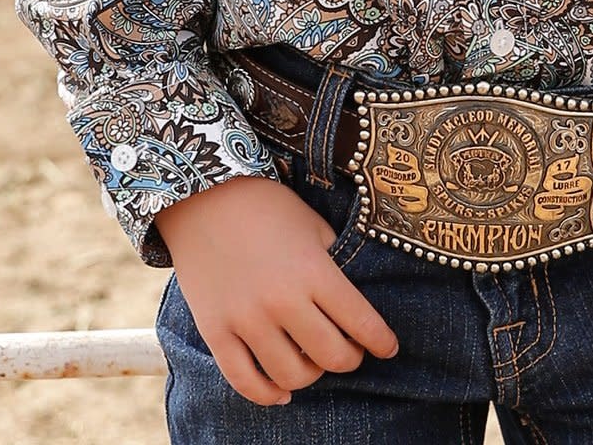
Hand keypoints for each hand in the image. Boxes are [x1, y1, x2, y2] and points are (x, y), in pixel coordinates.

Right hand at [155, 175, 398, 405]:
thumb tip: (351, 306)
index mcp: (313, 270)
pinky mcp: (216, 332)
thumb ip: (334, 266)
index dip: (381, 341)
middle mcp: (282, 300)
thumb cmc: (267, 207)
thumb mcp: (312, 226)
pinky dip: (268, 395)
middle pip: (331, 356)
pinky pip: (246, 382)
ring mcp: (246, 319)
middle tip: (350, 350)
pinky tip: (281, 391)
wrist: (204, 196)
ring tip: (313, 360)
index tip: (389, 347)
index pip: (361, 322)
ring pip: (292, 377)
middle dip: (350, 359)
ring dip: (311, 375)